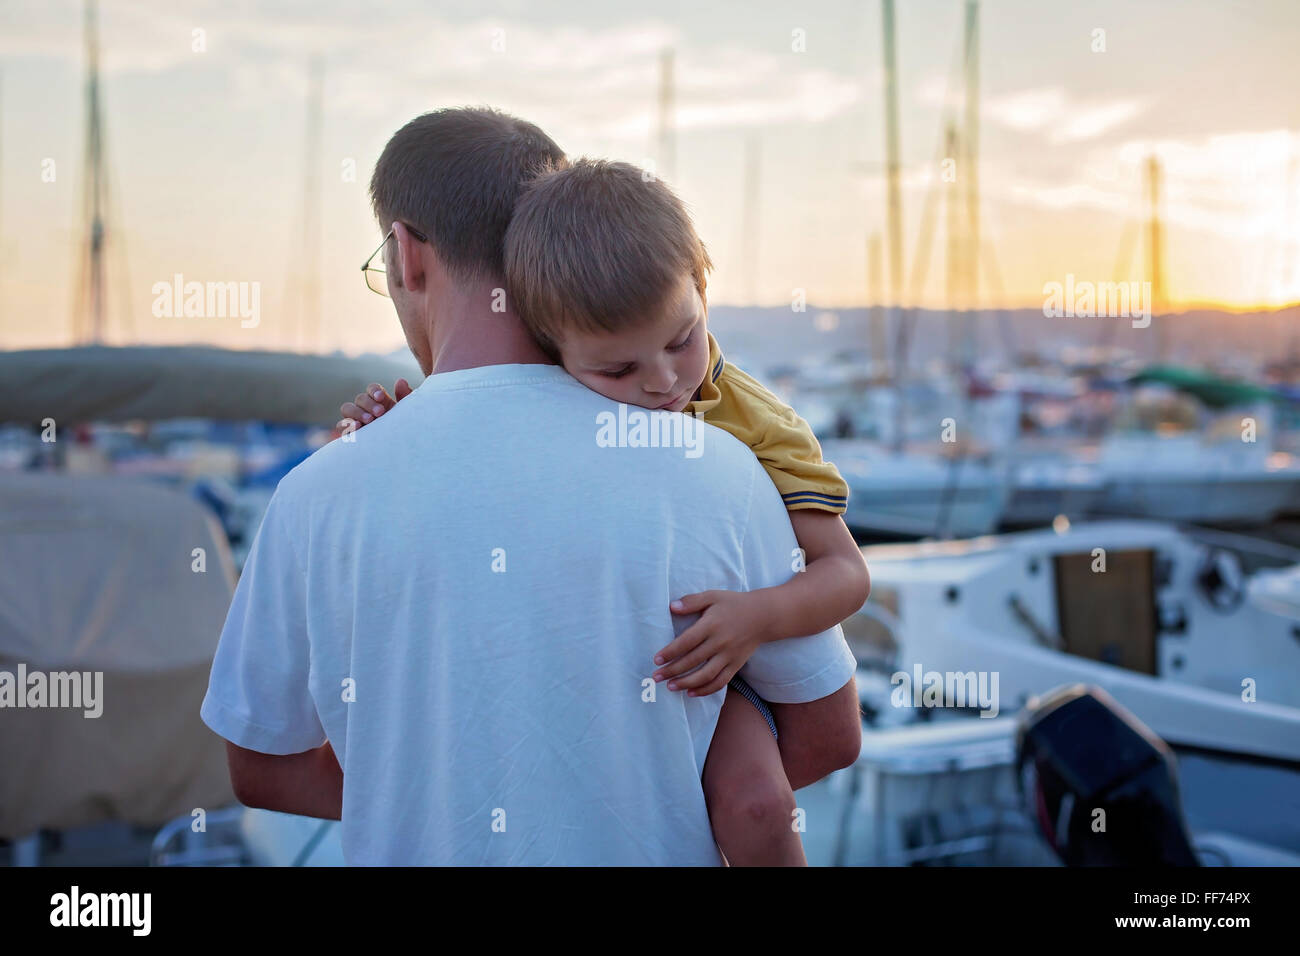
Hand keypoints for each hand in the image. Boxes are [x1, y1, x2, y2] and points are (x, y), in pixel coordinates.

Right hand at [337, 379, 411, 431]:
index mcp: (380, 403)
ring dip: (357, 412)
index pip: (372, 389)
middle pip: (360, 398)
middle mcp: (366, 410)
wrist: (401, 455)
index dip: (374, 391)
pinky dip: (346, 425)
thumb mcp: (408, 415)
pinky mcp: (349, 435)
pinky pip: (340, 426)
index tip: (381, 397)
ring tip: (369, 420)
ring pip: (347, 408)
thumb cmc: (405, 432)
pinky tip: (357, 428)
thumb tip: (401, 381)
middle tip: (380, 413)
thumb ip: (405, 398)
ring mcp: (356, 421)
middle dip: (369, 404)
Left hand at [652, 590, 771, 696]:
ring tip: (670, 687)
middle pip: (693, 660)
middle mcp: (720, 642)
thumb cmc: (734, 604)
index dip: (670, 652)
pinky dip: (706, 690)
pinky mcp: (736, 665)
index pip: (687, 642)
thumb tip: (671, 607)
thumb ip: (692, 601)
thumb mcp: (713, 596)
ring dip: (686, 683)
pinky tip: (691, 692)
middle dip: (672, 670)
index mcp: (712, 624)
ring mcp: (729, 656)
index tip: (656, 660)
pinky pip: (720, 681)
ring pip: (706, 675)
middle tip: (656, 676)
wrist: (764, 616)